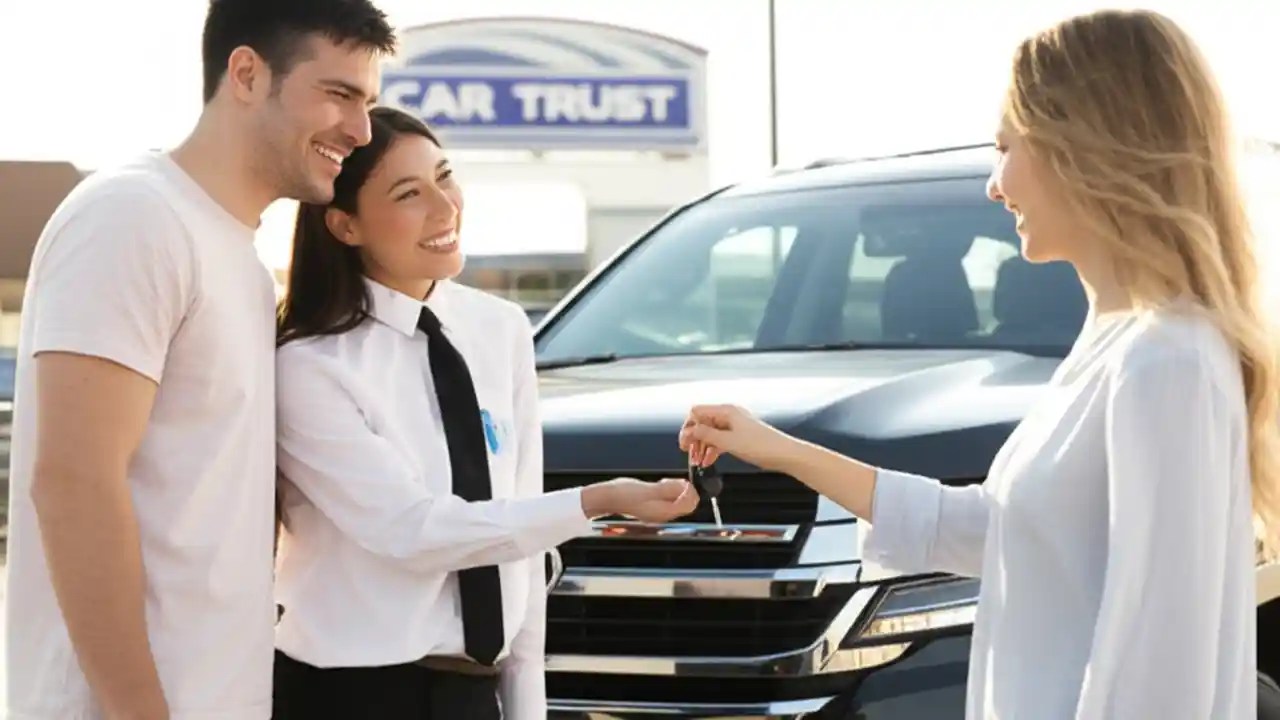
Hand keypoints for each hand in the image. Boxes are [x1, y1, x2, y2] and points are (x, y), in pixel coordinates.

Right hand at [581, 477, 698, 522]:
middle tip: (669, 482)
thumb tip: (685, 487)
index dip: (689, 490)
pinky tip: (656, 486)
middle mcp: (663, 515)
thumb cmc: (623, 494)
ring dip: (674, 489)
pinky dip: (666, 491)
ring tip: (661, 483)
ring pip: (677, 500)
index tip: (681, 481)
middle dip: (682, 489)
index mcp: (664, 512)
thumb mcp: (649, 488)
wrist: (607, 497)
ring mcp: (657, 512)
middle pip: (685, 503)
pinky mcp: (651, 507)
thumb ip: (669, 489)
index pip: (690, 504)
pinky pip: (667, 499)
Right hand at [678, 403, 793, 470]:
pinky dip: (713, 449)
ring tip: (698, 461)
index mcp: (726, 411)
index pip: (697, 412)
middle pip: (703, 423)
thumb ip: (706, 435)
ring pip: (711, 433)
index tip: (685, 443)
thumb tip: (690, 430)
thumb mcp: (728, 442)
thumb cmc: (761, 446)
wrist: (784, 454)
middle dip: (695, 438)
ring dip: (703, 446)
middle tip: (689, 454)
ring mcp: (736, 425)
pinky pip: (721, 439)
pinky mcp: (740, 436)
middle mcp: (730, 415)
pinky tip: (709, 460)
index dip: (689, 427)